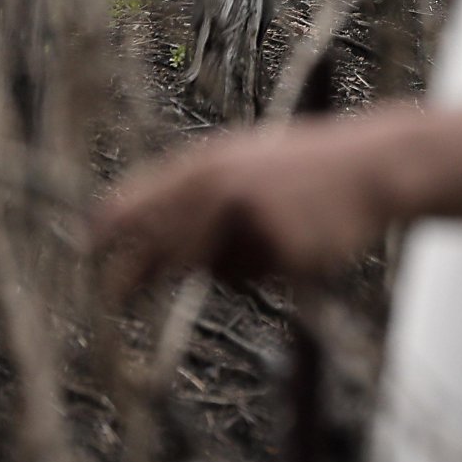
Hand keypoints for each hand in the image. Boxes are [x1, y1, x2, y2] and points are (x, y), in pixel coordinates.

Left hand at [93, 115, 406, 297]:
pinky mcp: (282, 249)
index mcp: (203, 164)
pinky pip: (257, 279)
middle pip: (155, 252)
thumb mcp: (242, 161)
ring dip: (229, 269)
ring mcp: (250, 220)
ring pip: (211, 271)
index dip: (99, 240)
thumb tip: (119, 231)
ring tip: (274, 234)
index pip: (126, 206)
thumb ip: (188, 192)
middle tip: (115, 301)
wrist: (376, 165)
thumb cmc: (305, 167)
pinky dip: (272, 271)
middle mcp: (219, 190)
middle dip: (130, 281)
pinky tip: (302, 241)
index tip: (85, 266)